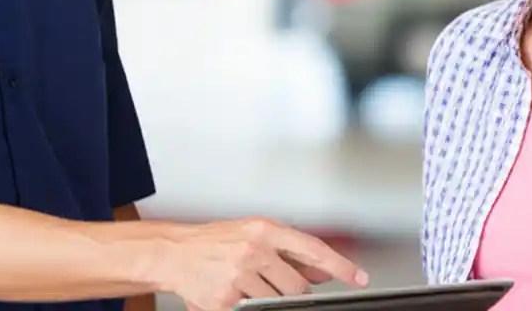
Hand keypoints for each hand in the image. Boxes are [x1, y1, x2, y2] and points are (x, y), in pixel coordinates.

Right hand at [148, 217, 367, 310]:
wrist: (172, 253)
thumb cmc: (213, 242)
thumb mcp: (252, 236)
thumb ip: (289, 253)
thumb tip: (323, 270)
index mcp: (263, 229)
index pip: (313, 248)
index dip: (340, 266)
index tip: (360, 277)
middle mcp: (253, 249)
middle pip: (298, 286)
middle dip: (293, 291)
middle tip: (271, 283)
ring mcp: (240, 276)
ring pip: (277, 303)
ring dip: (267, 300)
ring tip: (245, 284)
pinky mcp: (227, 300)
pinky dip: (247, 307)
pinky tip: (231, 292)